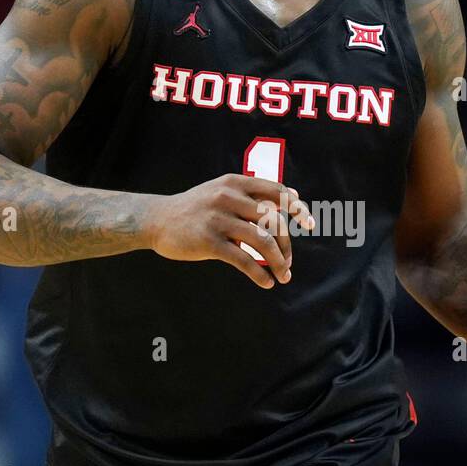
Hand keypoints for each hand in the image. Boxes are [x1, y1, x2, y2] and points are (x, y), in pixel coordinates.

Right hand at [144, 175, 314, 287]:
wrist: (156, 220)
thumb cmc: (195, 208)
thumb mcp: (222, 190)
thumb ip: (253, 193)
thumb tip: (292, 194)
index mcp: (235, 183)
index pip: (277, 192)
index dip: (297, 208)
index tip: (309, 223)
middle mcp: (228, 197)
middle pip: (274, 221)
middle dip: (287, 245)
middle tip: (289, 263)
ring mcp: (218, 218)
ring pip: (263, 241)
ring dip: (279, 262)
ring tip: (284, 276)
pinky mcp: (209, 241)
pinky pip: (243, 260)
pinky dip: (259, 274)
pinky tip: (266, 282)